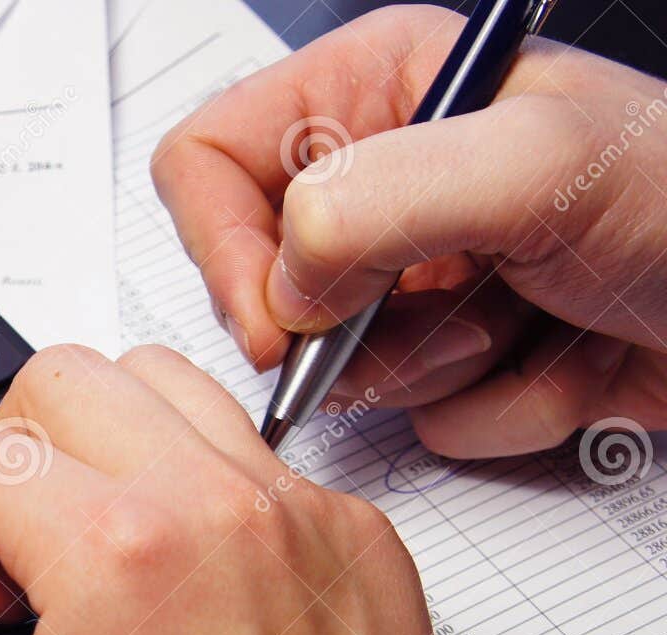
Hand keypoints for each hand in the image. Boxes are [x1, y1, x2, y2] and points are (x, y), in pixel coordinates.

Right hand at [0, 344, 529, 634]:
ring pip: (160, 381)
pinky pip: (247, 448)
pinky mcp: (356, 530)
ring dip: (96, 441)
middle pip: (60, 380)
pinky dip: (190, 486)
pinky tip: (183, 584)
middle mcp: (216, 502)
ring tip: (91, 550)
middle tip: (2, 556)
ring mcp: (301, 506)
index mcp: (115, 555)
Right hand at [151, 4, 666, 457]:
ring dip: (435, 371)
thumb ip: (382, 200)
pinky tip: (554, 358)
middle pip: (264, 284)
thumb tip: (283, 276)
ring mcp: (420, 274)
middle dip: (356, 326)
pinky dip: (491, 409)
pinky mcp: (457, 351)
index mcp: (378, 91)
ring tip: (518, 324)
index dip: (225, 248)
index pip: (206, 163)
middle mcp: (388, 182)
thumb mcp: (539, 165)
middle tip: (442, 306)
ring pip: (337, 366)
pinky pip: (415, 415)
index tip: (280, 315)